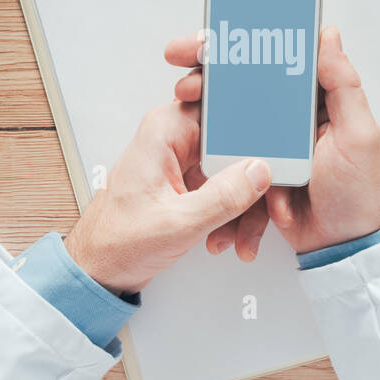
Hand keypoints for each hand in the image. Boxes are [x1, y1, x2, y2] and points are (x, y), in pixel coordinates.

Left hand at [63, 101, 272, 294]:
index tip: (280, 153)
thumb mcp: (178, 222)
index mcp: (166, 129)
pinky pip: (227, 188)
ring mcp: (185, 158)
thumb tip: (260, 171)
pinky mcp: (190, 180)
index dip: (257, 130)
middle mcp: (176, 136)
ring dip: (246, 207)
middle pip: (238, 144)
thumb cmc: (117, 242)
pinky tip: (228, 238)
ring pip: (238, 169)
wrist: (98, 269)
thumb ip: (223, 197)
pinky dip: (234, 214)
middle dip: (256, 183)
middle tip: (269, 210)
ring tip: (240, 238)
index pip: (227, 109)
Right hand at [166, 26, 379, 254]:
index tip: (207, 44)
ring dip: (203, 118)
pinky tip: (201, 160)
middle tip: (183, 79)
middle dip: (209, 79)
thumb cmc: (361, 195)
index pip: (275, 63)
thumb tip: (328, 37)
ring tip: (182, 110)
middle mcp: (294, 118)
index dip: (240, 48)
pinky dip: (216, 164)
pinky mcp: (261, 172)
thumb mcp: (358, 136)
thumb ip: (343, 86)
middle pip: (245, 87)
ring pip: (231, 123)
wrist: (343, 249)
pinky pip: (232, 162)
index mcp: (318, 102)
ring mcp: (275, 145)